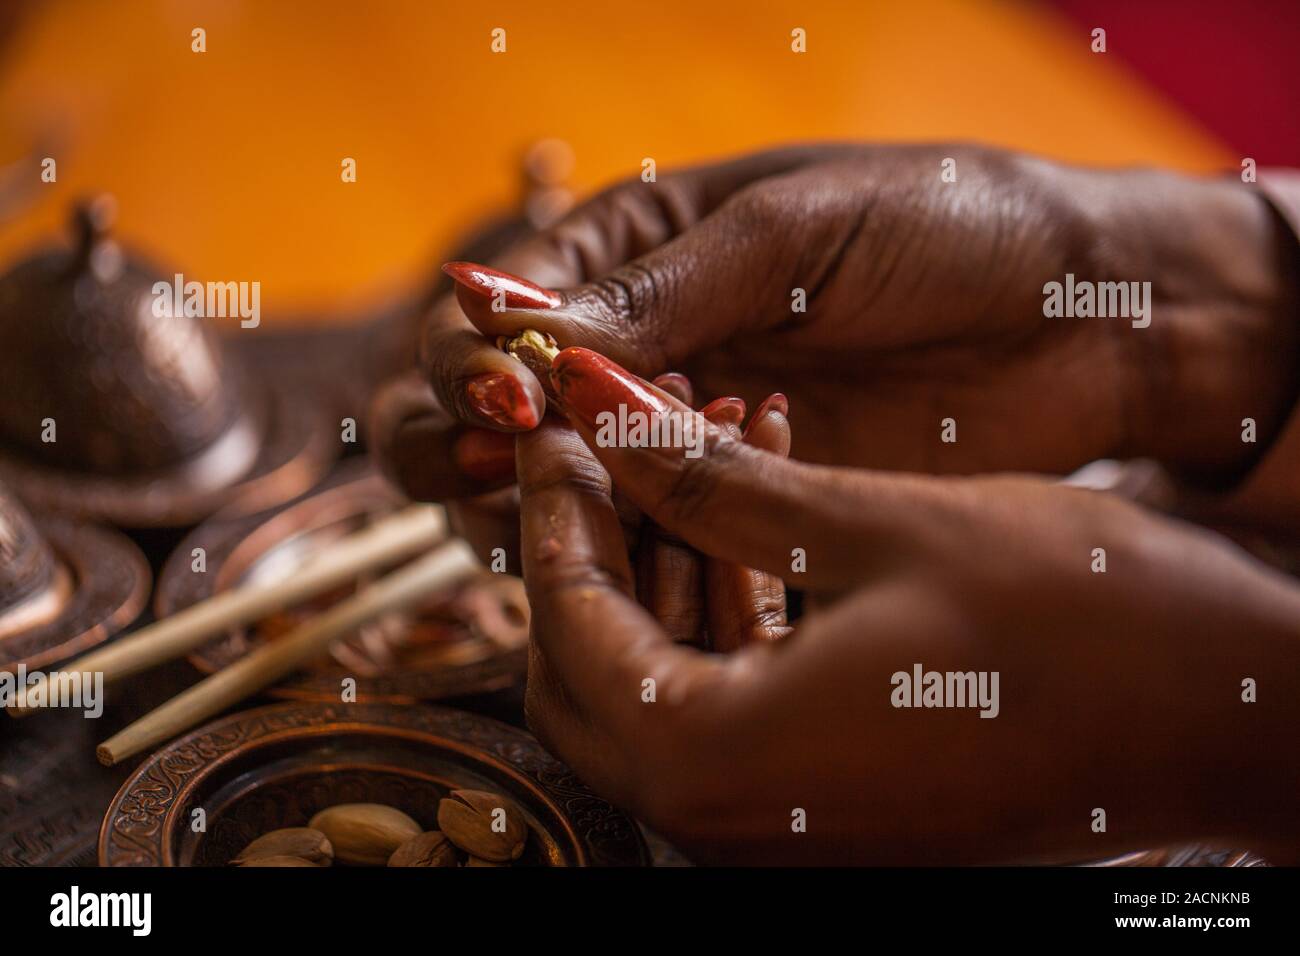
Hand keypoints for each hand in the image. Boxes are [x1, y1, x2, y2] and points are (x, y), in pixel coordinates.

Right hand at [373, 143, 1298, 510]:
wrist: (1080, 316)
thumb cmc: (948, 228)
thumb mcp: (796, 232)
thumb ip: (657, 289)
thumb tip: (496, 313)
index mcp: (638, 245)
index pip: (498, 306)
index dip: (474, 356)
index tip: (510, 395)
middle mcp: (641, 341)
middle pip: (486, 402)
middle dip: (461, 433)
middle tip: (509, 457)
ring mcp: (680, 428)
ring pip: (545, 483)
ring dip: (531, 500)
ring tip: (573, 504)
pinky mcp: (735, 501)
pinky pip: (641, 537)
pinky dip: (623, 543)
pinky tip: (658, 536)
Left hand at [516, 347, 1299, 863]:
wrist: (1233, 710)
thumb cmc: (1078, 623)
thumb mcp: (871, 524)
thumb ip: (710, 476)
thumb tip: (595, 403)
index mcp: (722, 762)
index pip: (568, 628)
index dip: (553, 513)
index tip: (559, 425)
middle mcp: (734, 821)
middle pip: (593, 668)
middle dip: (596, 543)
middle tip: (618, 437)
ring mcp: (785, 825)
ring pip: (662, 679)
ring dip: (668, 562)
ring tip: (705, 441)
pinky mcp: (834, 803)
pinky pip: (735, 700)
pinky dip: (730, 606)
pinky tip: (765, 506)